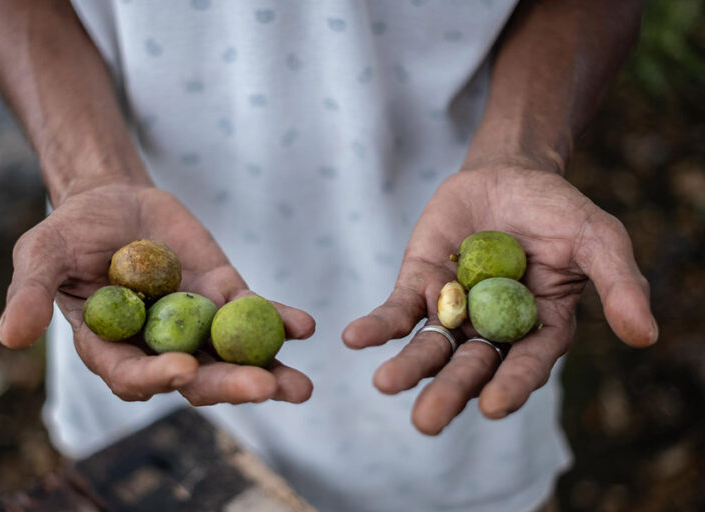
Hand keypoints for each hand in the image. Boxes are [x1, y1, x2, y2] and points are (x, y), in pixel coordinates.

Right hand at [0, 184, 314, 404]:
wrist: (115, 200)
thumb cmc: (71, 231)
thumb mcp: (42, 254)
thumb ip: (30, 293)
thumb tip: (8, 336)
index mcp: (112, 347)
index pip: (133, 375)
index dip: (156, 378)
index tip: (182, 369)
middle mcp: (159, 345)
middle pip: (196, 377)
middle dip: (229, 386)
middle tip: (264, 390)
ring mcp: (197, 323)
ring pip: (233, 355)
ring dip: (268, 371)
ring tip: (299, 388)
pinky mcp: (225, 294)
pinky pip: (256, 313)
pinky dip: (280, 321)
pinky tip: (304, 326)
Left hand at [343, 164, 655, 433]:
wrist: (509, 173)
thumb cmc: (558, 210)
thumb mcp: (597, 238)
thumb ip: (618, 283)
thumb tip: (646, 336)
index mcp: (538, 329)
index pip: (526, 363)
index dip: (512, 384)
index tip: (493, 406)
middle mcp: (493, 330)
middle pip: (470, 366)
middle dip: (449, 392)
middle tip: (427, 422)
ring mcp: (453, 310)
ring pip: (430, 346)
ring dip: (407, 367)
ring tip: (386, 384)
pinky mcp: (419, 285)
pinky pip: (397, 311)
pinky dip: (378, 326)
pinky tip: (355, 339)